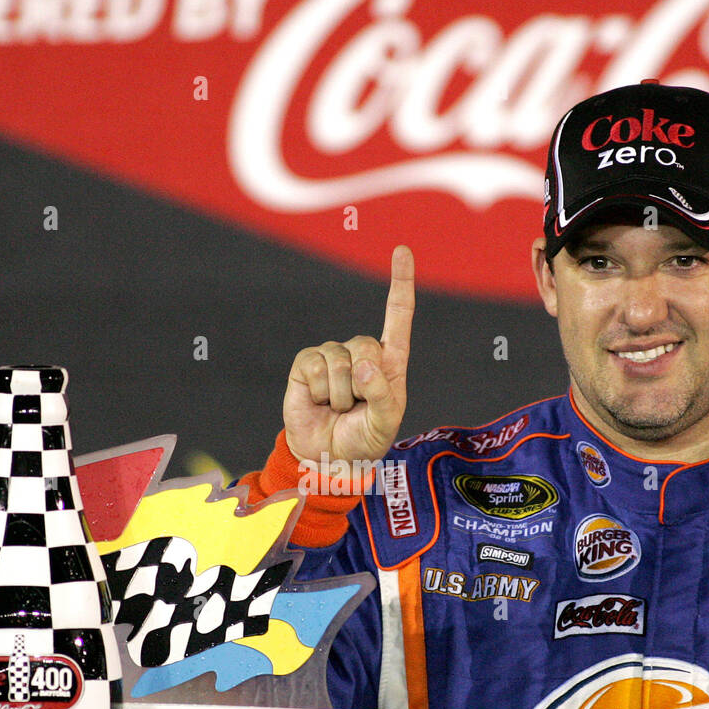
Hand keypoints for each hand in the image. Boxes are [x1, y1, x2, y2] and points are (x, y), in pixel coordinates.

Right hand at [283, 245, 412, 476]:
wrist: (328, 456)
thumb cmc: (364, 438)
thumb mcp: (386, 423)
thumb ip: (383, 396)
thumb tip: (363, 367)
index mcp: (389, 361)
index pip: (397, 316)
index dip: (400, 283)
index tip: (402, 251)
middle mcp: (361, 352)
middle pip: (366, 346)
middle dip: (363, 384)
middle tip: (357, 407)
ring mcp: (332, 355)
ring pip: (340, 362)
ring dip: (340, 395)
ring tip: (339, 408)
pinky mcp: (306, 364)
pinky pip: (315, 368)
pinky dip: (319, 391)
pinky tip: (319, 402)